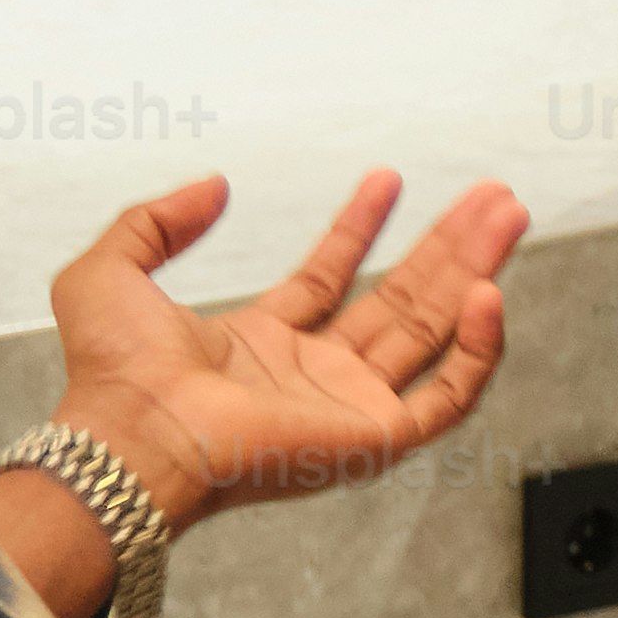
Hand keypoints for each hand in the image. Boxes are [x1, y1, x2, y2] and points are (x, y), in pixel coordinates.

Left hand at [45, 169, 522, 537]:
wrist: (137, 433)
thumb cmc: (114, 376)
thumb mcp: (110, 271)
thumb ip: (155, 220)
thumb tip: (214, 186)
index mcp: (259, 347)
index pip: (327, 281)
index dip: (358, 227)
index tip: (386, 179)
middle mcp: (312, 379)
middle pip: (400, 302)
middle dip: (446, 245)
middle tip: (489, 198)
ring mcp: (349, 409)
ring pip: (433, 333)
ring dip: (474, 272)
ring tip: (507, 215)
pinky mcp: (377, 438)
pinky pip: (449, 397)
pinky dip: (479, 350)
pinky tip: (489, 293)